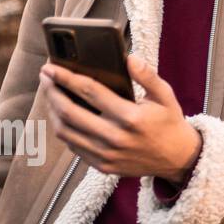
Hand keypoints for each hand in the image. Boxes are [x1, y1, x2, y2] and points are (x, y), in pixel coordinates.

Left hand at [39, 55, 202, 182]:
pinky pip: (73, 146)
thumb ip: (147, 76)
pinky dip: (63, 130)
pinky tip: (63, 117)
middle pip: (69, 112)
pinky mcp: (102, 166)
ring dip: (53, 111)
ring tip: (51, 95)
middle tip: (45, 77)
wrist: (178, 159)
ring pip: (65, 131)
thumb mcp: (165, 95)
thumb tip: (128, 58)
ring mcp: (106, 154)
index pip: (89, 92)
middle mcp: (115, 137)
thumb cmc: (170, 122)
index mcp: (130, 117)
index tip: (51, 67)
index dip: (66, 77)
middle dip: (52, 92)